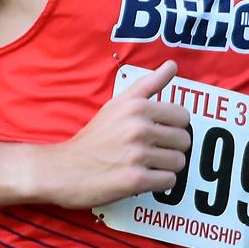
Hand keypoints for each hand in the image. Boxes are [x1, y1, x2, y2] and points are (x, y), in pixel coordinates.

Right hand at [38, 60, 193, 208]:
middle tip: (151, 152)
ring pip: (178, 162)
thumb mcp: (117, 104)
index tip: (158, 133)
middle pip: (184, 141)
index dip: (173, 127)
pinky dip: (158, 183)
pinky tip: (142, 178)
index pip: (183, 116)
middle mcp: (139, 128)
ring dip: (165, 167)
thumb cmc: (94, 137)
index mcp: (137, 107)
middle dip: (171, 148)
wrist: (64, 169)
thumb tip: (172, 65)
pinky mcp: (135, 180)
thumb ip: (148, 84)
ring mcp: (137, 155)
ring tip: (146, 165)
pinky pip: (168, 181)